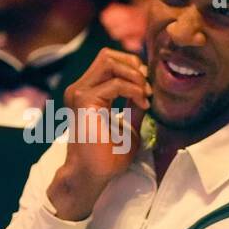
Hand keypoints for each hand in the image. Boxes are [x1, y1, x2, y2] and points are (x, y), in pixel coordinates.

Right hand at [48, 48, 150, 219]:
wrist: (94, 173)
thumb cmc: (109, 155)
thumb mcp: (129, 125)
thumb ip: (134, 106)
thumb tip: (146, 91)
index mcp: (88, 92)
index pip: (109, 61)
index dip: (132, 67)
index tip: (148, 87)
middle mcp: (80, 88)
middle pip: (107, 55)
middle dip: (134, 66)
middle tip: (149, 86)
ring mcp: (79, 93)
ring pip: (109, 62)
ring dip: (134, 76)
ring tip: (146, 95)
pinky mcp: (84, 101)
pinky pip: (115, 84)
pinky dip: (134, 90)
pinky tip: (144, 103)